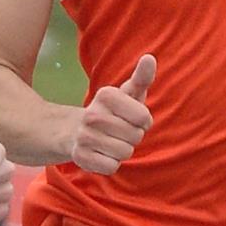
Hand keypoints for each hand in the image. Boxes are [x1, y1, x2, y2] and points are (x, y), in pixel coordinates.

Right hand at [68, 53, 154, 175]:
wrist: (75, 131)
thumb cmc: (113, 111)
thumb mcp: (128, 93)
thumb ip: (142, 77)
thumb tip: (150, 58)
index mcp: (106, 95)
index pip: (144, 118)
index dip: (143, 121)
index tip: (131, 118)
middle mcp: (92, 115)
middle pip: (135, 137)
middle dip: (132, 136)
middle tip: (119, 131)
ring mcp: (84, 137)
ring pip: (125, 153)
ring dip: (122, 151)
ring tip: (110, 142)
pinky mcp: (80, 157)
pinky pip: (112, 167)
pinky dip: (110, 163)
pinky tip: (101, 153)